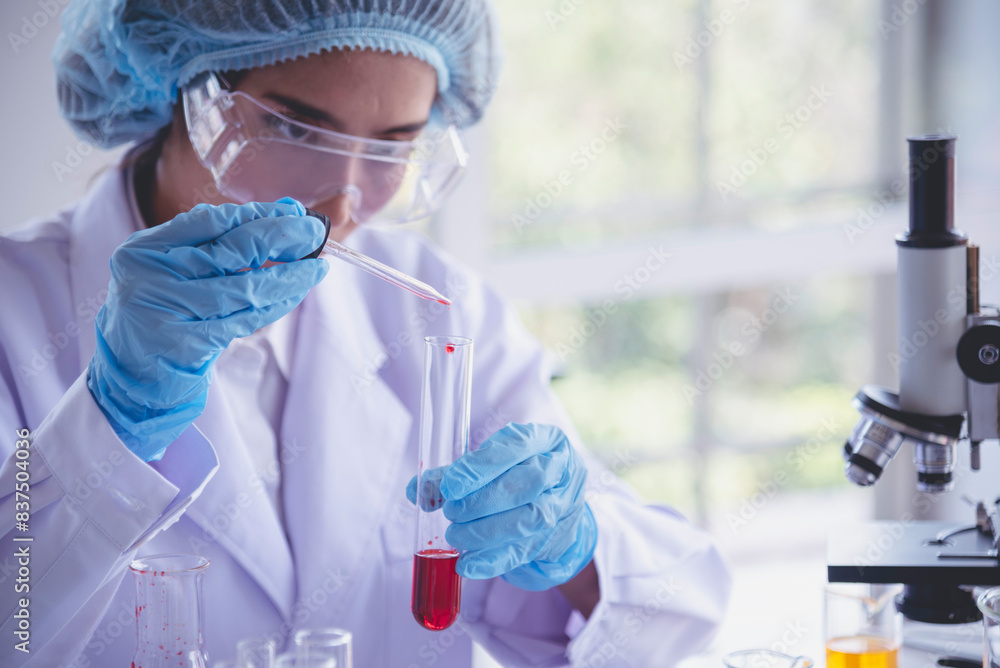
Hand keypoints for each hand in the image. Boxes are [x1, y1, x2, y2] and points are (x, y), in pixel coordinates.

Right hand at [87, 198, 327, 460]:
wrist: (134, 374)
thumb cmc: (164, 311)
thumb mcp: (174, 269)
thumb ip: (220, 241)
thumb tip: (286, 211)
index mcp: (144, 249)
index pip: (210, 220)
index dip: (258, 213)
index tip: (292, 211)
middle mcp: (151, 276)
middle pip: (232, 249)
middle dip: (282, 237)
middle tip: (314, 231)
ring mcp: (168, 312)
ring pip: (246, 287)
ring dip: (290, 276)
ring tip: (318, 267)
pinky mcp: (189, 344)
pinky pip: (246, 318)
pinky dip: (277, 304)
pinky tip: (297, 294)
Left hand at [408, 423, 596, 591]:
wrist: (557, 510)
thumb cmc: (519, 476)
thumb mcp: (494, 465)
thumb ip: (456, 474)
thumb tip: (418, 488)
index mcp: (545, 440)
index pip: (517, 446)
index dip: (483, 465)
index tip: (451, 485)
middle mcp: (560, 470)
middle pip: (527, 483)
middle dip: (483, 500)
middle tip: (451, 511)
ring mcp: (562, 506)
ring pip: (529, 518)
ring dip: (486, 531)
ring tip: (455, 535)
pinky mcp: (554, 538)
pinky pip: (525, 551)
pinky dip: (493, 560)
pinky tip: (468, 565)